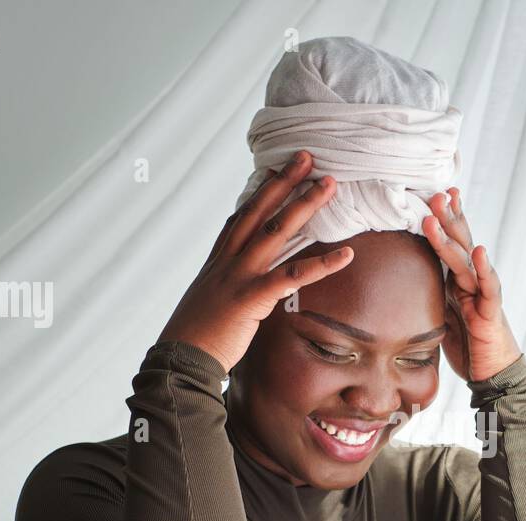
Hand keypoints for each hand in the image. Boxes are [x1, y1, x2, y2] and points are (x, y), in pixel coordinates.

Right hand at [157, 150, 354, 371]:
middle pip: (260, 211)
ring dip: (304, 206)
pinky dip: (321, 264)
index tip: (275, 169)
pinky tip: (346, 254)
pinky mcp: (251, 299)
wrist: (180, 358)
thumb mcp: (210, 302)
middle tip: (307, 158)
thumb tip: (239, 288)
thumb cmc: (195, 336)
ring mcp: (239, 276)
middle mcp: (228, 261)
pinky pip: (292, 277)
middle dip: (284, 182)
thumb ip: (227, 288)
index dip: (260, 192)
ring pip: (276, 231)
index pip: (241, 217)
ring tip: (328, 185)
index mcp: (218, 261)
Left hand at [422, 187, 522, 381]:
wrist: (492, 373)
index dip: (444, 220)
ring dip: (452, 235)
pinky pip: (489, 287)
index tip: (433, 195)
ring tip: (439, 214)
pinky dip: (484, 268)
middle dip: (447, 217)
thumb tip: (397, 285)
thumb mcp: (439, 315)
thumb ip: (427, 295)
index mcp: (458, 280)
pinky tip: (479, 250)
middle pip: (459, 242)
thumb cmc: (467, 344)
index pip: (451, 243)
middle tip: (434, 193)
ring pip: (466, 259)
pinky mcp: (491, 313)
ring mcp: (483, 294)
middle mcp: (472, 281)